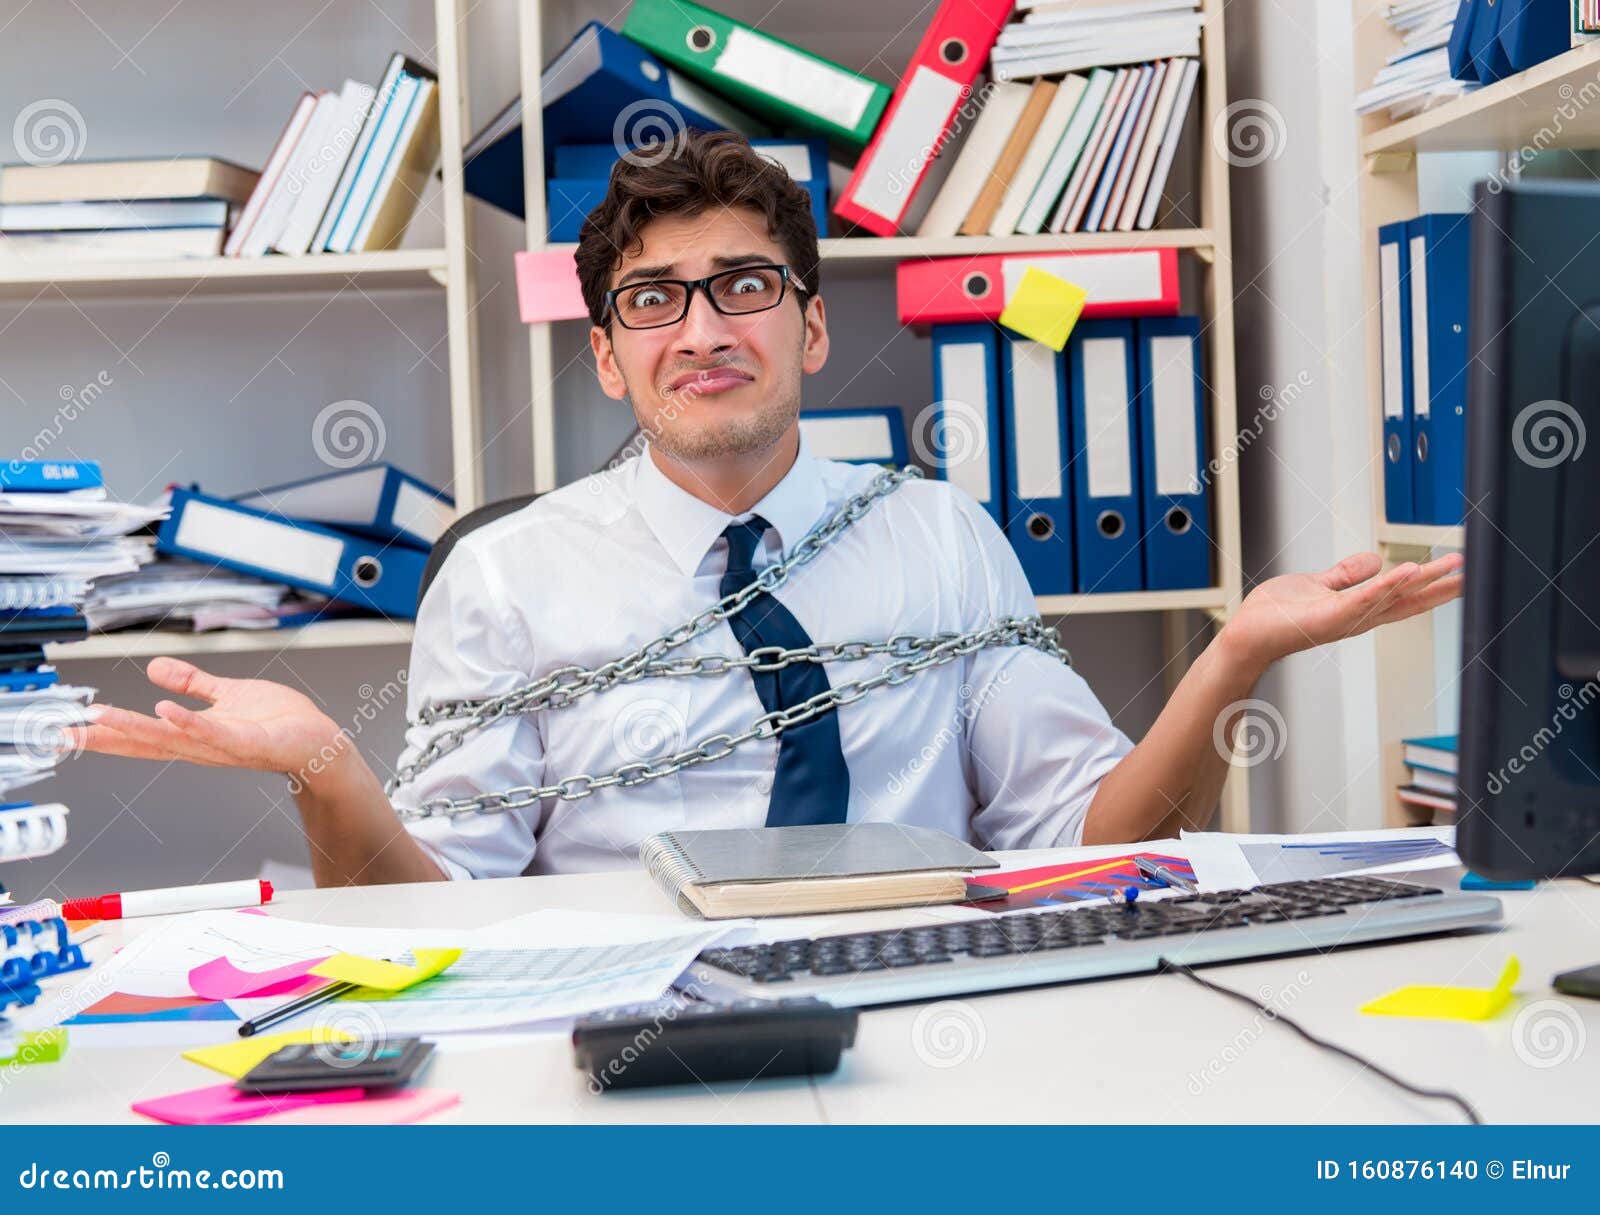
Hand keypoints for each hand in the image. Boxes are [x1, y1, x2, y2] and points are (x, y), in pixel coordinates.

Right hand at [68, 656, 345, 779]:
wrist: (320, 741)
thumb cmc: (280, 722)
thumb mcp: (228, 695)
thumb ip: (193, 684)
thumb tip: (154, 668)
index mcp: (195, 734)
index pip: (144, 735)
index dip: (107, 734)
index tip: (70, 731)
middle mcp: (204, 746)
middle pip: (148, 743)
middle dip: (107, 739)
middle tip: (68, 734)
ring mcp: (226, 747)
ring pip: (175, 739)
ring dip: (138, 729)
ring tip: (104, 719)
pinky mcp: (251, 743)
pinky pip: (215, 733)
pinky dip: (189, 724)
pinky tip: (164, 711)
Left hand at [1220, 551, 1464, 675]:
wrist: (1246, 634)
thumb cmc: (1275, 615)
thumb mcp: (1318, 585)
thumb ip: (1346, 575)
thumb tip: (1375, 561)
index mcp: (1357, 608)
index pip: (1403, 595)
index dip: (1432, 583)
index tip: (1460, 570)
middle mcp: (1357, 617)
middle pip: (1408, 600)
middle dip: (1442, 586)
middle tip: (1475, 571)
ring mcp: (1344, 619)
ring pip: (1393, 598)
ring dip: (1424, 582)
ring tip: (1453, 566)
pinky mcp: (1328, 616)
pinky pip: (1363, 598)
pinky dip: (1387, 585)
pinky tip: (1410, 572)